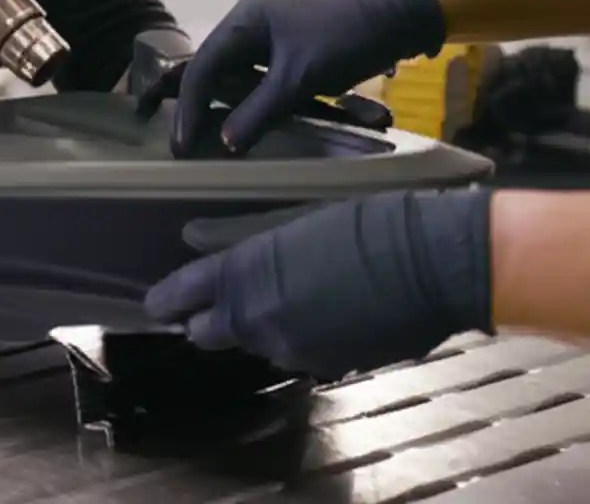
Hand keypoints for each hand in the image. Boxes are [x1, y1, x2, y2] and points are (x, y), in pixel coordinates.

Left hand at [144, 189, 494, 379]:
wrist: (431, 264)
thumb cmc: (363, 224)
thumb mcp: (291, 220)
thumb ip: (235, 234)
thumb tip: (189, 235)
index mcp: (240, 280)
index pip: (176, 300)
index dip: (165, 300)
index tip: (158, 299)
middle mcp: (256, 325)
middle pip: (206, 335)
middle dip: (208, 319)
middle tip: (225, 295)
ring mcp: (292, 352)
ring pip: (256, 343)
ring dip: (263, 325)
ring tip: (296, 290)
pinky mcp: (327, 368)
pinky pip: (297, 354)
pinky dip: (301, 336)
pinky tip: (330, 308)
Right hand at [172, 0, 445, 156]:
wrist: (395, 16)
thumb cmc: (343, 38)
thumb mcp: (298, 79)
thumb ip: (258, 111)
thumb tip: (224, 143)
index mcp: (242, 23)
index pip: (201, 70)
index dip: (190, 110)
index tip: (183, 145)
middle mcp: (247, 27)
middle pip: (211, 73)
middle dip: (199, 109)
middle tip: (189, 147)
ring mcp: (267, 39)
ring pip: (233, 79)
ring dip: (222, 108)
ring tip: (208, 141)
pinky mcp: (287, 53)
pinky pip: (256, 82)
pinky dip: (248, 105)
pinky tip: (245, 126)